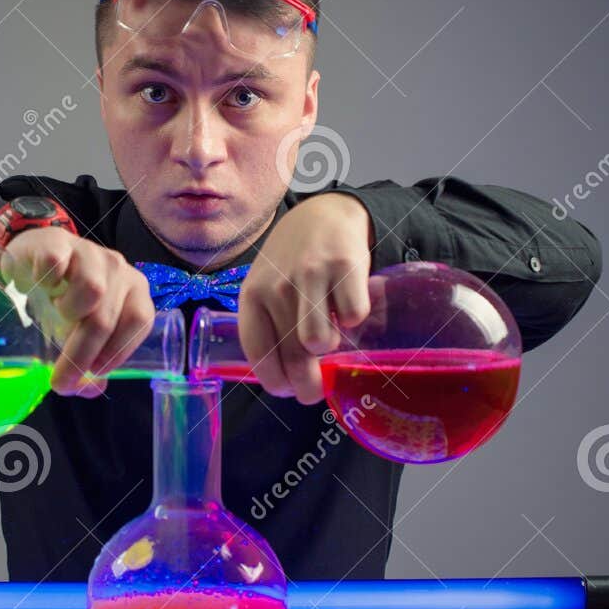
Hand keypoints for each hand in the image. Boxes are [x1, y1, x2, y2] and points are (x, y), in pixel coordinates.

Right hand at [0, 227, 155, 397]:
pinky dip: (47, 281)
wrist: (37, 255)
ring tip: (58, 314)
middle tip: (61, 380)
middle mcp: (119, 269)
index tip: (94, 373)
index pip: (140, 322)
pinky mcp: (59, 241)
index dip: (118, 352)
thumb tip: (90, 390)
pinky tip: (41, 288)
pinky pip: (56, 263)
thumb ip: (92, 360)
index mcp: (134, 290)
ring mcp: (90, 251)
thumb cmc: (67, 297)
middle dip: (82, 355)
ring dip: (70, 312)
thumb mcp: (82, 330)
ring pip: (92, 290)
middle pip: (107, 317)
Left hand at [237, 193, 372, 403]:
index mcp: (252, 296)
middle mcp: (277, 287)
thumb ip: (270, 326)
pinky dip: (355, 320)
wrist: (321, 215)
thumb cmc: (291, 264)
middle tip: (314, 393)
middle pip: (293, 357)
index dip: (275, 382)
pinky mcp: (344, 267)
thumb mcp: (267, 288)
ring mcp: (310, 276)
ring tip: (330, 341)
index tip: (287, 391)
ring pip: (320, 342)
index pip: (259, 354)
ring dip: (329, 350)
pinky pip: (353, 316)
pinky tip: (348, 310)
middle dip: (307, 387)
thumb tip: (286, 380)